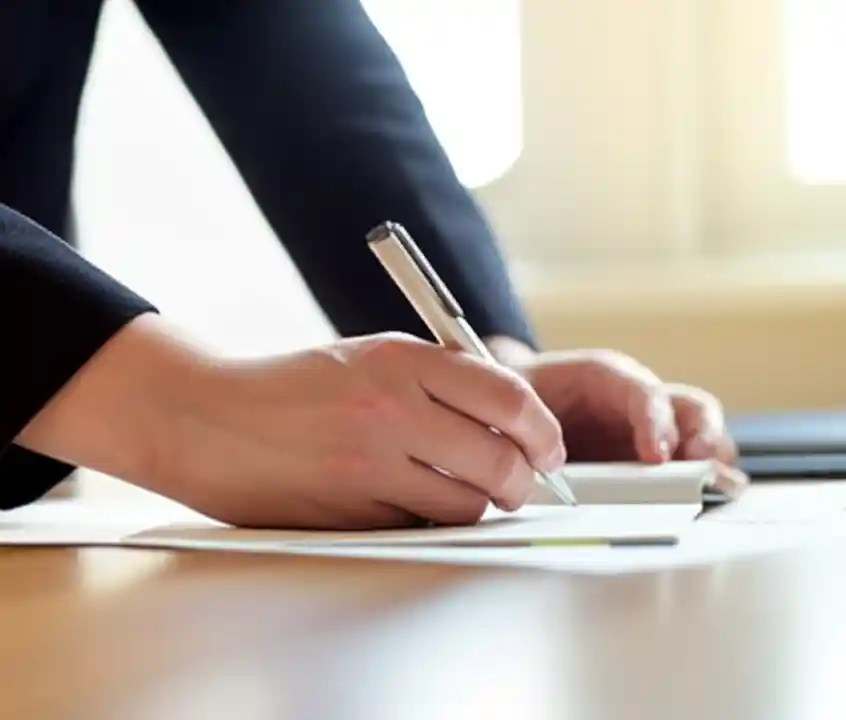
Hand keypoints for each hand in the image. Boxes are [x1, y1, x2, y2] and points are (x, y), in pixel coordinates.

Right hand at [19, 317, 564, 528]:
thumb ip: (442, 377)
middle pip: (500, 461)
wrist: (210, 420)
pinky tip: (408, 501)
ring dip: (477, 505)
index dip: (544, 431)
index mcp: (403, 361)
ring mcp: (368, 466)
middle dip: (523, 481)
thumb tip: (519, 416)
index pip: (509, 398)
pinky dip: (428, 521)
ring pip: (466, 505)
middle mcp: (391, 411)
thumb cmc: (300, 386)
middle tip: (520, 483)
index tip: (550, 447)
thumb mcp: (373, 355)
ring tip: (459, 490)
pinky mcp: (349, 513)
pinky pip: (420, 527)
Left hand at [489, 340, 740, 472]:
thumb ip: (530, 425)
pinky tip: (701, 509)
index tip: (656, 455)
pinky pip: (690, 473)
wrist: (510, 401)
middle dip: (706, 438)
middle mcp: (642, 405)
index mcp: (608, 380)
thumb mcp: (519, 398)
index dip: (656, 422)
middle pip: (694, 411)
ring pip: (704, 440)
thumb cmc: (521, 397)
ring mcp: (653, 434)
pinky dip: (702, 489)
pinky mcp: (655, 465)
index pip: (646, 393)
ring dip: (713, 465)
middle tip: (705, 469)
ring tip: (716, 491)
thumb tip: (532, 465)